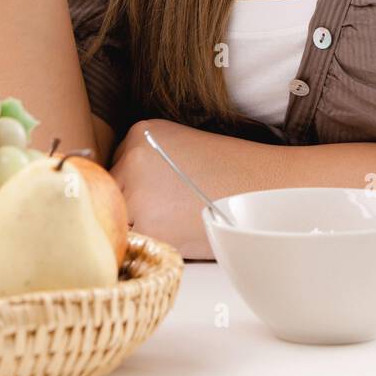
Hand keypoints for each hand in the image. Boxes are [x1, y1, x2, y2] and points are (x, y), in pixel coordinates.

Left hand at [108, 118, 243, 260]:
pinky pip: (135, 241)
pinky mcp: (149, 227)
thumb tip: (123, 187)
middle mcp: (132, 158)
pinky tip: (177, 234)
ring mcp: (137, 193)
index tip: (153, 193)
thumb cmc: (229, 170)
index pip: (115, 164)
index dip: (132, 184)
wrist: (264, 187)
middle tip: (163, 212)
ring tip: (172, 222)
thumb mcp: (181, 146)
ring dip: (137, 225)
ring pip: (118, 218)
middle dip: (130, 205)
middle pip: (111, 190)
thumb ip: (148, 160)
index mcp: (141, 132)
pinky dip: (151, 243)